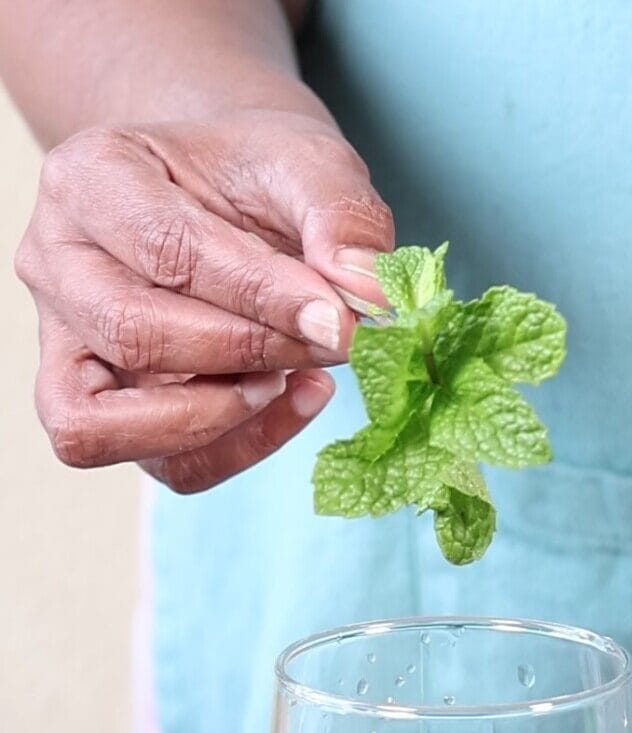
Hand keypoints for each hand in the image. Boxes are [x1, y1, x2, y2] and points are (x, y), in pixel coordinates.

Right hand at [15, 109, 393, 490]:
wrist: (234, 197)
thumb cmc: (259, 175)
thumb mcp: (310, 164)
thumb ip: (342, 218)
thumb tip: (371, 295)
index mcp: (87, 179)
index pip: (163, 249)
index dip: (258, 294)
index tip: (339, 315)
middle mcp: (57, 264)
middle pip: (133, 334)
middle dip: (248, 351)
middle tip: (334, 340)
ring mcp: (68, 347)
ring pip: (109, 425)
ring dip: (225, 417)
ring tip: (304, 375)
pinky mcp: (108, 413)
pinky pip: (166, 466)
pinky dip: (240, 448)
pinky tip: (300, 397)